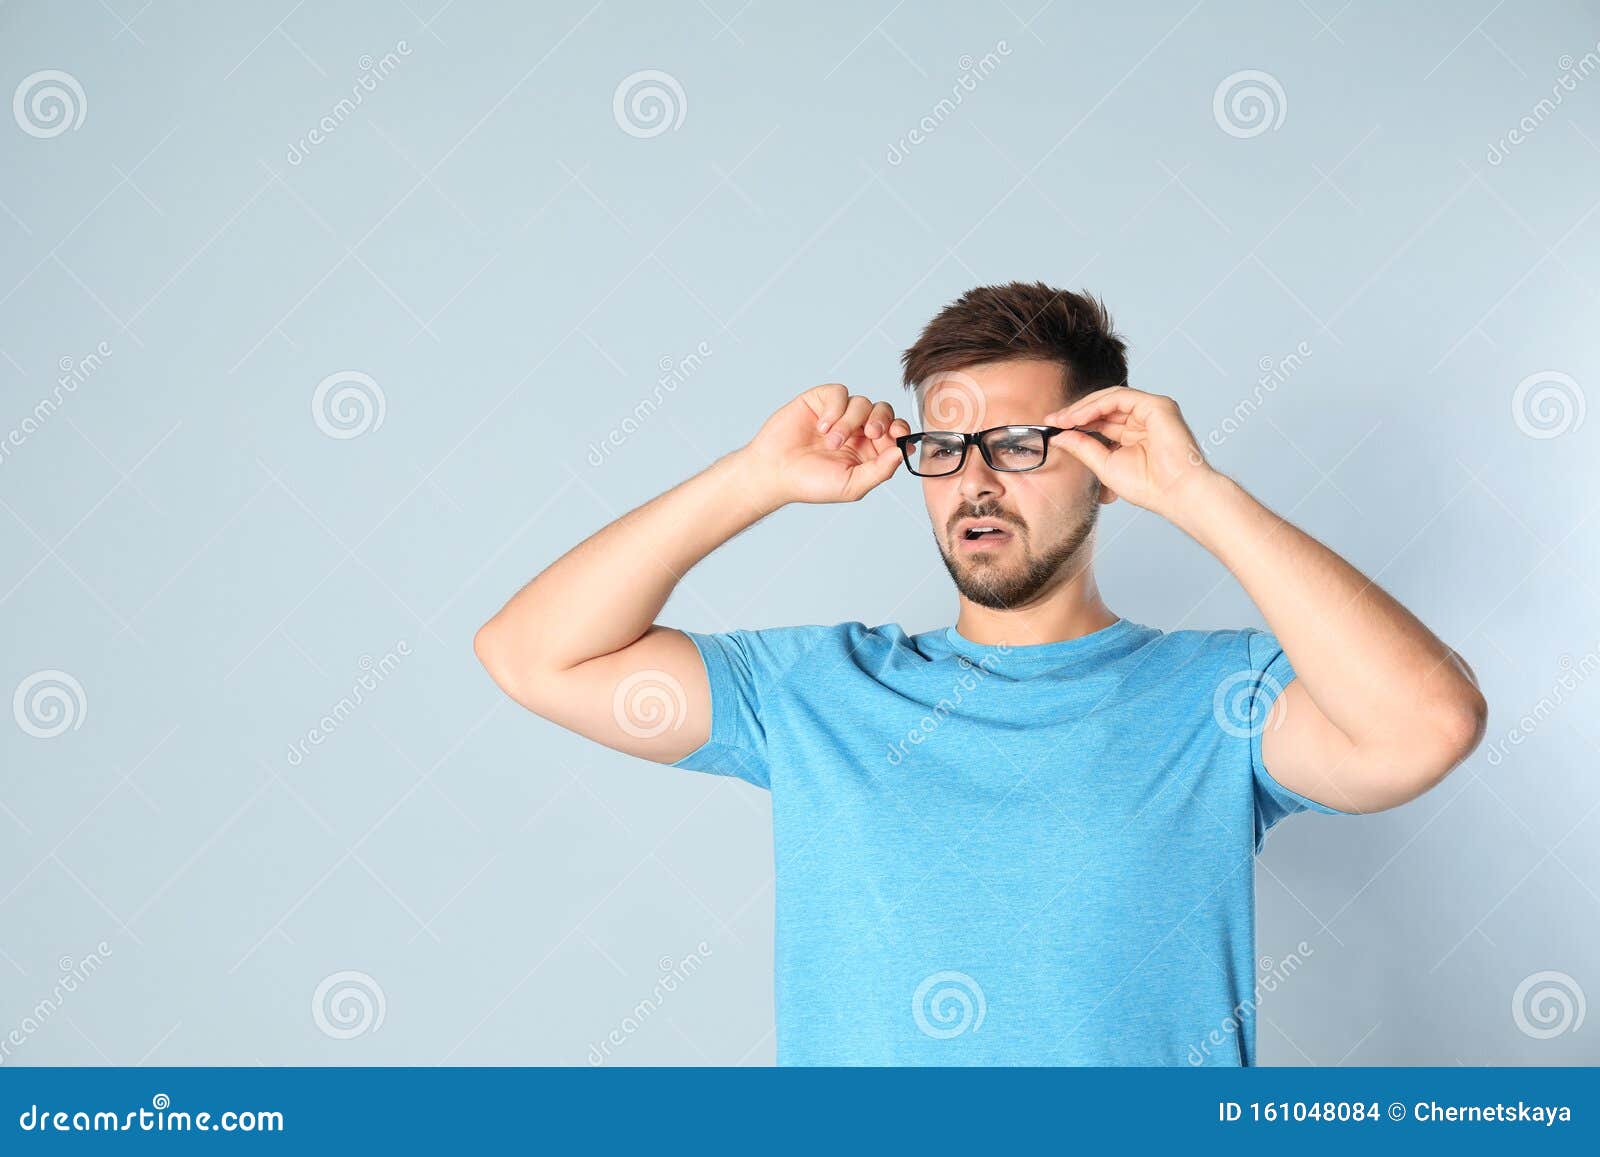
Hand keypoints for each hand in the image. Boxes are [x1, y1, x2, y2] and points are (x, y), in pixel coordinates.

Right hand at [740, 384, 911, 505]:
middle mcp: (857, 430)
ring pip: (862, 402)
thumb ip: (880, 470)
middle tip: (869, 433)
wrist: (774, 472)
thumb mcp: (851, 485)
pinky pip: (839, 392)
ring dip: (849, 422)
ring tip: (830, 442)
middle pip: (883, 411)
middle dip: (881, 420)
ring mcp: (839, 414)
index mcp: (869, 450)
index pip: (894, 432)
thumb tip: (903, 451)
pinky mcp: (820, 401)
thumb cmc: (810, 483)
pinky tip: (822, 427)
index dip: (900, 429)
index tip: (897, 434)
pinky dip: (835, 408)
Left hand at [1046, 386, 1216, 518]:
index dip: (1076, 421)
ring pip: (1110, 398)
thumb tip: (1059, 436)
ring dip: (1083, 408)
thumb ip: (1083, 447)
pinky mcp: (1157, 405)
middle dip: (1075, 412)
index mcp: (1133, 433)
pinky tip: (1079, 417)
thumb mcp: (1104, 464)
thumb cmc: (1148, 486)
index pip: (1100, 420)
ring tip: (1063, 419)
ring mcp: (1151, 410)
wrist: (1175, 493)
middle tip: (1053, 420)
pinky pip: (1120, 397)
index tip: (1053, 427)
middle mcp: (1143, 419)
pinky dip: (1097, 405)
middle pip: (1103, 406)